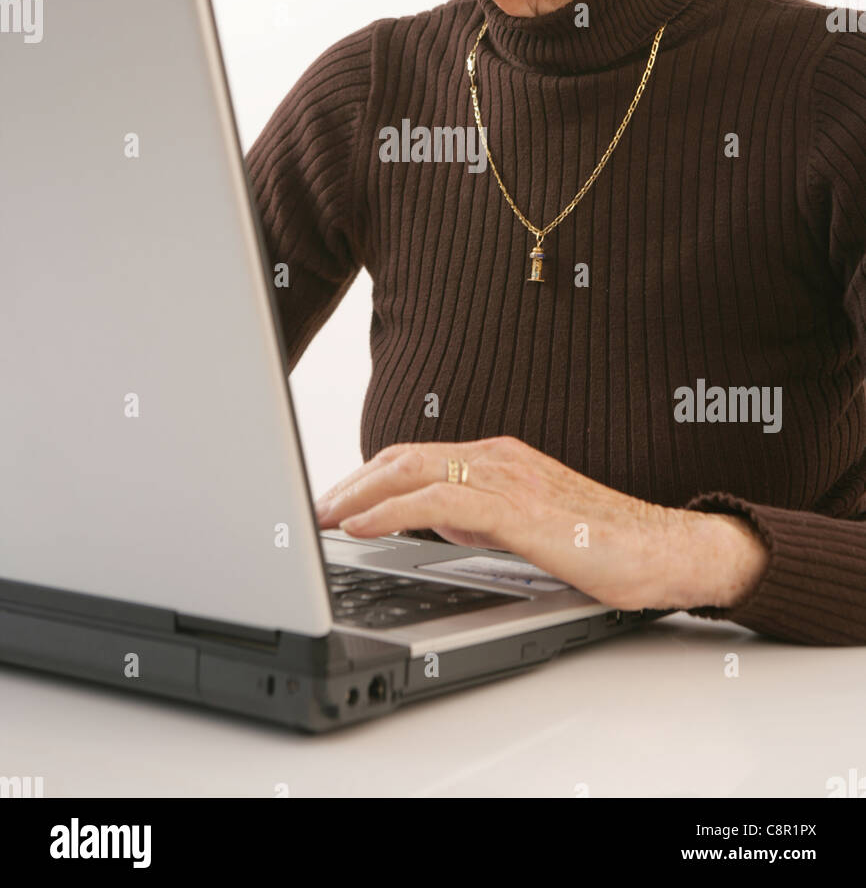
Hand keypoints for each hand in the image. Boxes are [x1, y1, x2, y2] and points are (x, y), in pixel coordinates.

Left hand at [314, 437, 765, 610]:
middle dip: (350, 482)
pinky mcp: (518, 507)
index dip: (365, 476)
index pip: (413, 457)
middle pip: (402, 457)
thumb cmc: (599, 542)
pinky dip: (392, 511)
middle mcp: (497, 457)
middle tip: (312, 506)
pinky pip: (439, 502)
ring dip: (358, 494)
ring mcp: (507, 477)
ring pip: (413, 471)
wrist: (662, 550)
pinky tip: (363, 527)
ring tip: (323, 516)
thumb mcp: (520, 527)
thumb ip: (475, 516)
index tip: (332, 498)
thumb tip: (429, 519)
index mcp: (497, 459)